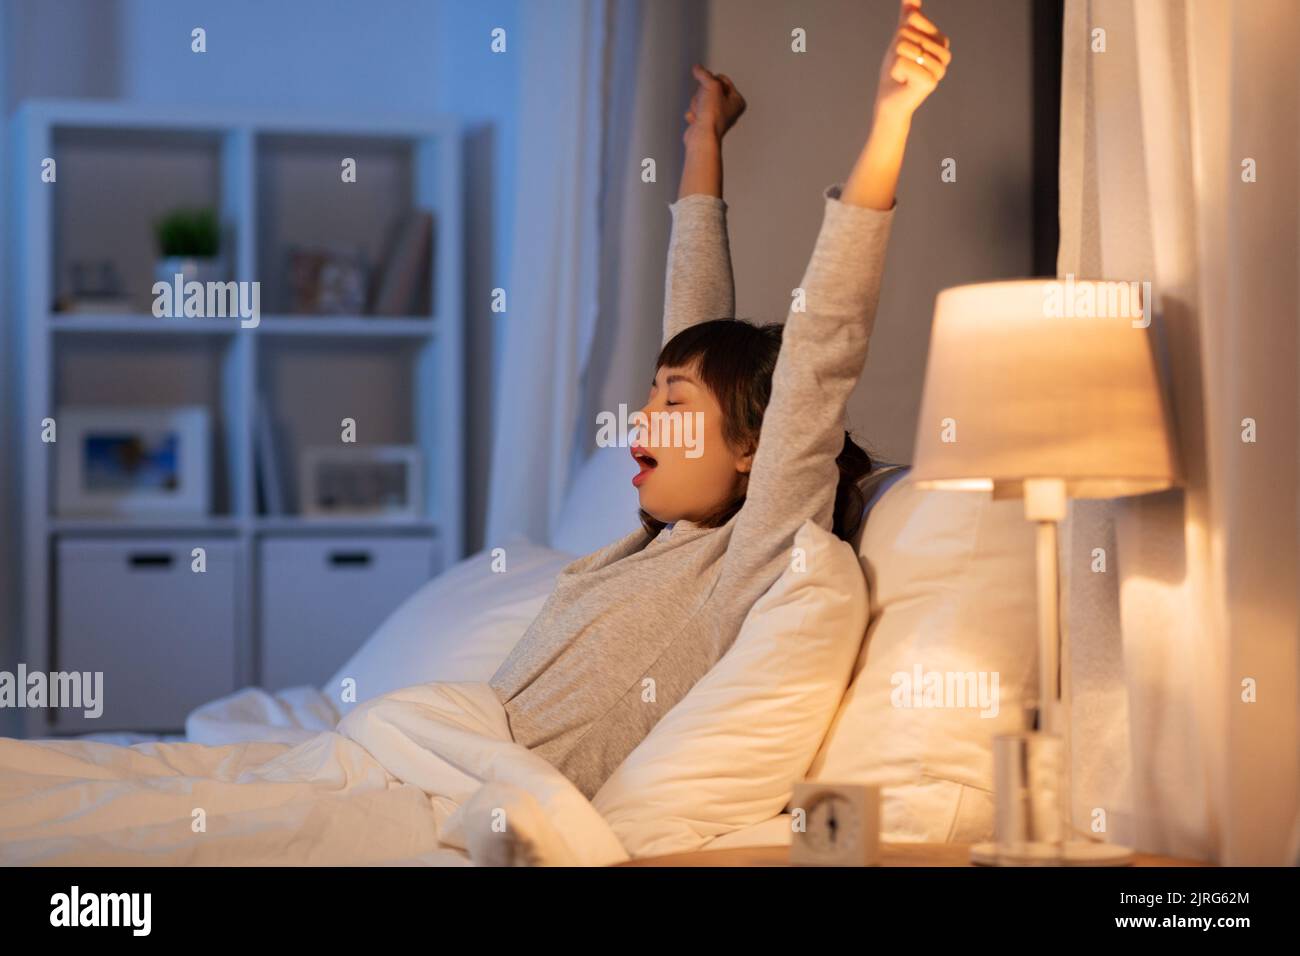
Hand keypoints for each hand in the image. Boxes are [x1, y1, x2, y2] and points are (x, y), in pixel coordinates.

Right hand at [683, 64, 746, 143]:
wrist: (702, 137)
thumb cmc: (712, 115)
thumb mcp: (711, 86)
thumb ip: (704, 74)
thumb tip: (697, 68)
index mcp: (737, 100)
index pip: (722, 79)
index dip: (712, 81)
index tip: (711, 90)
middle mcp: (729, 109)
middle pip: (709, 89)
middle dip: (702, 94)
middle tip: (705, 104)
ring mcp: (716, 117)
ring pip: (700, 99)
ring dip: (696, 105)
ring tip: (701, 114)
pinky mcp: (705, 123)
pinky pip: (695, 111)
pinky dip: (693, 115)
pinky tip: (697, 121)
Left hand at [873, 0, 950, 123]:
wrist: (890, 101)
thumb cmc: (896, 70)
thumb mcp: (901, 37)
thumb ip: (910, 14)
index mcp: (940, 40)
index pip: (913, 19)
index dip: (900, 33)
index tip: (904, 51)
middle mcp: (944, 54)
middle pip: (907, 33)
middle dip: (897, 49)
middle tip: (903, 66)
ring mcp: (940, 69)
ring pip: (904, 47)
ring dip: (895, 61)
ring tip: (903, 74)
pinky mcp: (930, 82)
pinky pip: (902, 63)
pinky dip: (896, 72)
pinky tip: (904, 82)